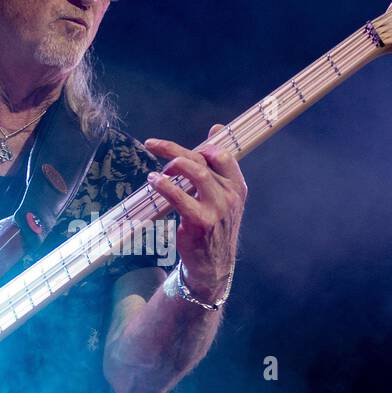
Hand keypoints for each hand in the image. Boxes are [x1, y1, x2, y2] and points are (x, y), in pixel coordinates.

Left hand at [144, 125, 247, 302]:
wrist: (212, 264)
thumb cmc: (213, 226)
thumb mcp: (222, 196)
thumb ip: (217, 165)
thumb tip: (215, 128)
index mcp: (237, 186)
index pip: (222, 153)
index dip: (201, 145)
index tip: (180, 148)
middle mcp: (230, 195)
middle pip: (204, 159)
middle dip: (175, 149)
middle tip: (153, 145)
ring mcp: (217, 208)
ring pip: (195, 172)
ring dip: (172, 164)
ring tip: (156, 170)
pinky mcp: (200, 221)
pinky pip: (179, 196)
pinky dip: (164, 185)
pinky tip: (153, 181)